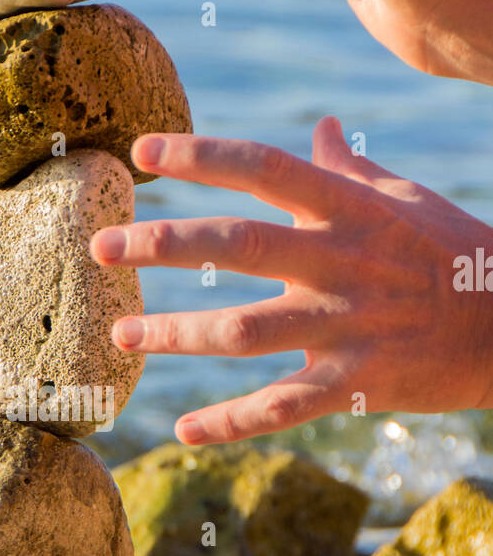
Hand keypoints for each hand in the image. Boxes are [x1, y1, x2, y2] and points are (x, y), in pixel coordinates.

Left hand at [90, 123, 492, 444]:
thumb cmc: (456, 252)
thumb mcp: (407, 199)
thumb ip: (350, 168)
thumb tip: (321, 124)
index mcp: (350, 209)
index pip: (264, 170)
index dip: (202, 157)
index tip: (142, 151)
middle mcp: (342, 261)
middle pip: (239, 244)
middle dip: (164, 243)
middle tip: (99, 246)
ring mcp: (348, 324)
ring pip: (246, 330)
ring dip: (177, 334)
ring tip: (120, 336)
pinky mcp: (357, 382)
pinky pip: (283, 406)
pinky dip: (231, 423)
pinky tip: (184, 430)